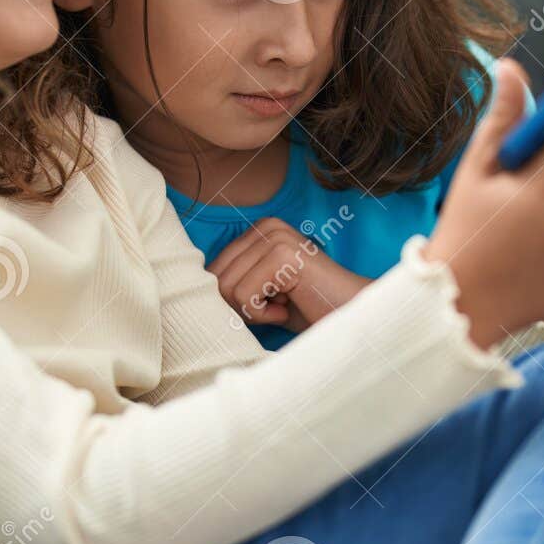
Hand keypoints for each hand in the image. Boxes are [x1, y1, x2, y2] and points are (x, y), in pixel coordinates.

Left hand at [207, 216, 369, 331]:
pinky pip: (244, 297)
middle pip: (216, 280)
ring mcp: (275, 237)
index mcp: (258, 230)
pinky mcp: (283, 254)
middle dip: (242, 306)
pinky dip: (264, 315)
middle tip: (277, 306)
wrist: (352, 317)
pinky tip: (290, 306)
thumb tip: (191, 289)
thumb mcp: (262, 292)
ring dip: (255, 311)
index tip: (268, 302)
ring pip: (227, 290)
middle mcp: (265, 226)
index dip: (234, 300)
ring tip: (286, 304)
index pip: (212, 270)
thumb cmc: (309, 309)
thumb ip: (232, 283)